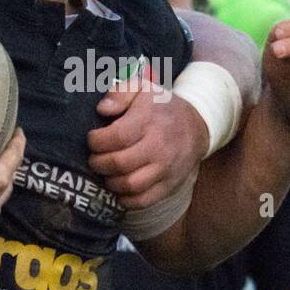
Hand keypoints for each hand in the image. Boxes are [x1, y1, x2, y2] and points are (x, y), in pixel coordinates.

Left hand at [87, 73, 208, 209]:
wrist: (197, 126)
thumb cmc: (162, 107)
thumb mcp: (143, 88)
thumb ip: (120, 93)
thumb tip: (102, 109)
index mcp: (149, 121)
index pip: (117, 137)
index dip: (96, 141)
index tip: (92, 139)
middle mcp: (159, 147)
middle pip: (119, 163)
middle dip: (98, 162)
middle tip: (95, 158)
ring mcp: (165, 169)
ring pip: (130, 185)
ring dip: (110, 181)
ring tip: (106, 172)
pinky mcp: (169, 185)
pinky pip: (143, 201)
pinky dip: (125, 199)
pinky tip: (119, 188)